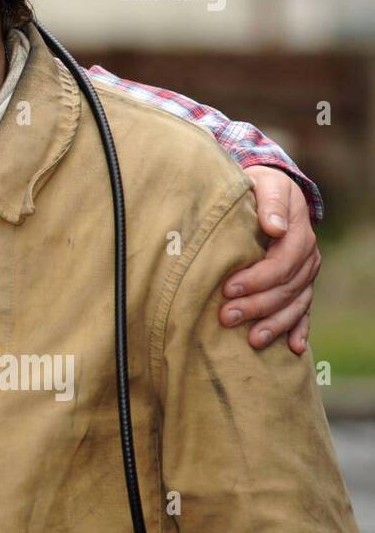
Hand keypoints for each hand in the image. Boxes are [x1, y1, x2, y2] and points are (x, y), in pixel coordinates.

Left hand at [221, 166, 319, 356]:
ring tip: (252, 340)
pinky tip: (292, 347)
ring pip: (295, 304)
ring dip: (274, 324)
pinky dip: (299, 330)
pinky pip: (304, 311)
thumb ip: (270, 203)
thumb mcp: (265, 185)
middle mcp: (306, 257)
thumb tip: (275, 227)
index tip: (228, 287)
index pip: (281, 263)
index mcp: (298, 234)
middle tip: (227, 317)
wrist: (270, 192)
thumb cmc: (260, 188)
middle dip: (257, 306)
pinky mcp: (300, 285)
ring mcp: (305, 274)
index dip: (257, 278)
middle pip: (286, 288)